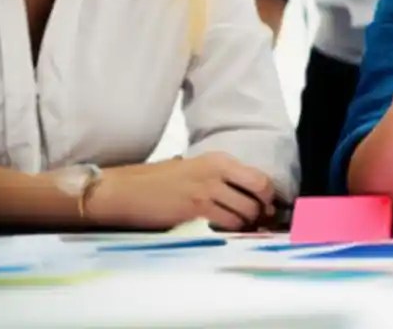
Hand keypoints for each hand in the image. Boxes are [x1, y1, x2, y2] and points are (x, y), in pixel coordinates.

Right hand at [87, 152, 276, 230]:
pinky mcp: (195, 210)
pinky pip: (225, 225)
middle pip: (258, 196)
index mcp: (219, 160)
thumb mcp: (195, 169)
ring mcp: (206, 191)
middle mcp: (217, 172)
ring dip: (245, 225)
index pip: (260, 178)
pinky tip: (223, 233)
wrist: (124, 190)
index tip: (267, 208)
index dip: (268, 197)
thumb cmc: (157, 181)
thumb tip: (249, 196)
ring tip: (238, 230)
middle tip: (257, 224)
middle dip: (261, 214)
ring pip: (245, 213)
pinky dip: (230, 232)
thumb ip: (221, 179)